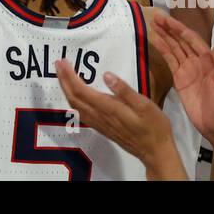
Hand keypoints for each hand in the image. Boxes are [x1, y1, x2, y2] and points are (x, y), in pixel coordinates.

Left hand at [56, 60, 186, 177]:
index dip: (69, 76)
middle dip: (64, 80)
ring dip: (66, 90)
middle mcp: (100, 116)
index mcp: (108, 108)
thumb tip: (106, 75)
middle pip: (74, 98)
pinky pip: (81, 114)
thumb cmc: (153, 125)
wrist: (155, 151)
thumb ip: (124, 90)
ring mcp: (100, 124)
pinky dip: (74, 101)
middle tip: (58, 64)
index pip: (81, 90)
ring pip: (76, 107)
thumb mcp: (144, 104)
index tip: (62, 62)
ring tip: (63, 76)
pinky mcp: (102, 128)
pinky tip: (75, 97)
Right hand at [150, 14, 213, 139]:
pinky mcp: (179, 80)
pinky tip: (156, 41)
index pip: (193, 41)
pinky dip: (163, 51)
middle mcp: (197, 62)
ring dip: (165, 36)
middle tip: (157, 16)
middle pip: (182, 41)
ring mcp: (187, 70)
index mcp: (209, 61)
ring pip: (174, 48)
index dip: (181, 30)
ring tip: (153, 24)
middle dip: (170, 28)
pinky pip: (170, 62)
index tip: (169, 20)